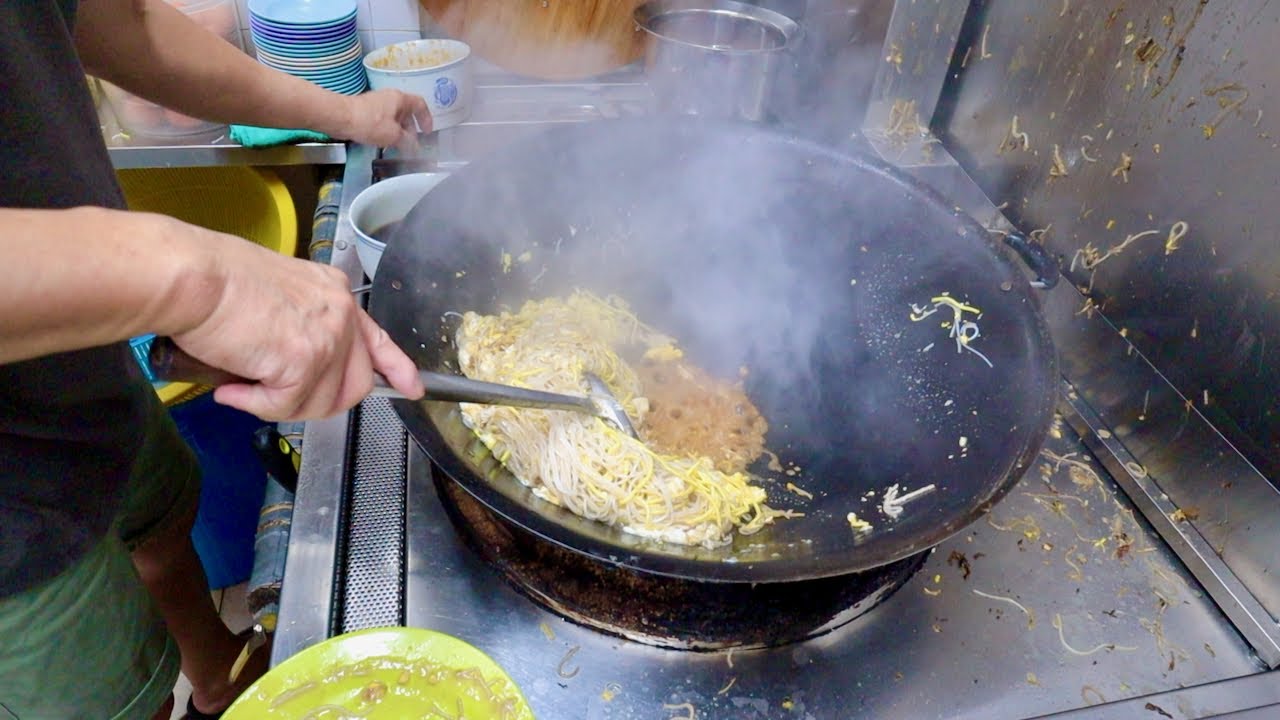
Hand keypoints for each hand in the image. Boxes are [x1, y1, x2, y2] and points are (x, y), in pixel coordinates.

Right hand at [164, 218, 425, 420]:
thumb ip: (301, 325)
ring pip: (320, 403)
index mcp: (335, 295)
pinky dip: (256, 405)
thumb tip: (296, 366)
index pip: (378, 340)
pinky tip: (234, 387)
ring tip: (244, 383)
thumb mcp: (277, 295)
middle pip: (354, 385)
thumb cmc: (215, 281)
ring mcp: (327, 338)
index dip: (396, 369)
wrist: (192, 276)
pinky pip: (285, 407)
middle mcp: (340, 314)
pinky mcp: (303, 362)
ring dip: (278, 405)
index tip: (411, 388)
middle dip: (318, 402)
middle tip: (278, 397)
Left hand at [334, 89, 431, 152]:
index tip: (427, 132)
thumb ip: (407, 141)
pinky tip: (384, 141)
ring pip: (395, 117)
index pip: (420, 104)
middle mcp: (390, 97)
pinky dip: (388, 130)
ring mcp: (378, 103)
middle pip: (407, 112)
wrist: (341, 118)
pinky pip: (383, 119)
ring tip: (398, 145)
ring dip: (399, 131)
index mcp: (400, 99)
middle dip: (411, 129)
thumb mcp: (393, 135)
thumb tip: (414, 146)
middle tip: (412, 144)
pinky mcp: (367, 110)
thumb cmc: (370, 123)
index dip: (427, 118)